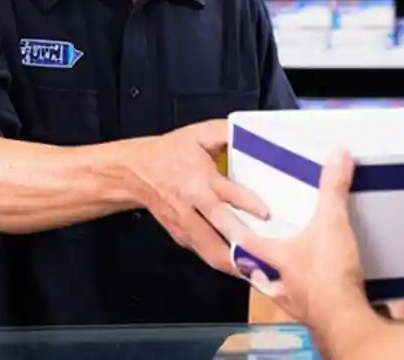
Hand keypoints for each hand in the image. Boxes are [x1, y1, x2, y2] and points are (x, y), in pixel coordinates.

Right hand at [125, 119, 270, 275]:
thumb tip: (252, 132)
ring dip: (233, 264)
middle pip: (218, 231)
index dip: (247, 203)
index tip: (266, 214)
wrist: (136, 172)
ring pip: (210, 250)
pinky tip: (240, 268)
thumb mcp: (198, 134)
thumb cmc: (170, 153)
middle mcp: (192, 204)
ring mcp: (185, 224)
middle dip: (242, 245)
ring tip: (258, 272)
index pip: (225, 194)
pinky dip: (221, 263)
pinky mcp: (181, 236)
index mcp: (199, 179)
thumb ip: (225, 132)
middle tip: (266, 255)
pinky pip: (203, 253)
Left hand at [235, 149, 369, 324]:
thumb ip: (332, 188)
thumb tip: (337, 154)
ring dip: (276, 281)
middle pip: (255, 270)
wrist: (345, 318)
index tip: (226, 222)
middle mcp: (278, 281)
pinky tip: (314, 290)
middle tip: (250, 251)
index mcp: (274, 256)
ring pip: (276, 290)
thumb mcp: (331, 222)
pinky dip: (305, 296)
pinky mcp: (315, 314)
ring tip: (281, 271)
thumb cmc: (327, 272)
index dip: (236, 230)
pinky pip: (303, 303)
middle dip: (252, 262)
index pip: (245, 241)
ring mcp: (295, 301)